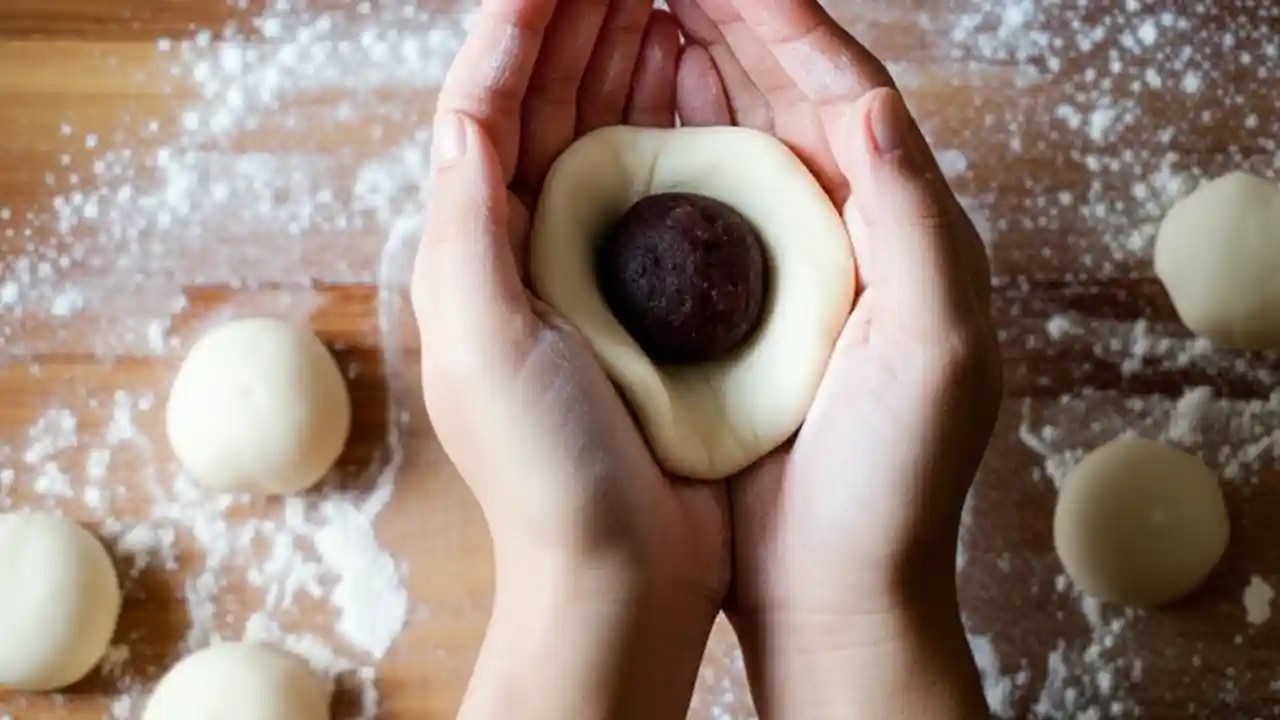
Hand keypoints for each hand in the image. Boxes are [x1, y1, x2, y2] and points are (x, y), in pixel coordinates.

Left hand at [412, 0, 728, 716]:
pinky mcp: (655, 299)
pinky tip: (697, 86)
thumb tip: (463, 107)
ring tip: (660, 1)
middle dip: (578, 27)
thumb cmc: (544, 468)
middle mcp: (525, 251)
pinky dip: (672, 128)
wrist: (620, 572)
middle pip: (545, 108)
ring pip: (603, 137)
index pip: (485, 109)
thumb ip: (463, 222)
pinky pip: (661, 189)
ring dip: (623, 63)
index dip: (519, 30)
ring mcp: (592, 271)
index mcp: (473, 249)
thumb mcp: (481, 338)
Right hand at [667, 0, 999, 714]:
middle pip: (776, 90)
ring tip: (623, 14)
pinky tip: (611, 115)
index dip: (774, 13)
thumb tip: (871, 98)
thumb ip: (914, 217)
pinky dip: (651, 146)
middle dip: (714, 19)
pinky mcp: (723, 305)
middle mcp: (839, 224)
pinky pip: (684, 200)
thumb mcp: (936, 344)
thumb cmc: (896, 477)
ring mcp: (777, 261)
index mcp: (896, 217)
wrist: (835, 584)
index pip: (838, 81)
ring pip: (725, 133)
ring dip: (678, 67)